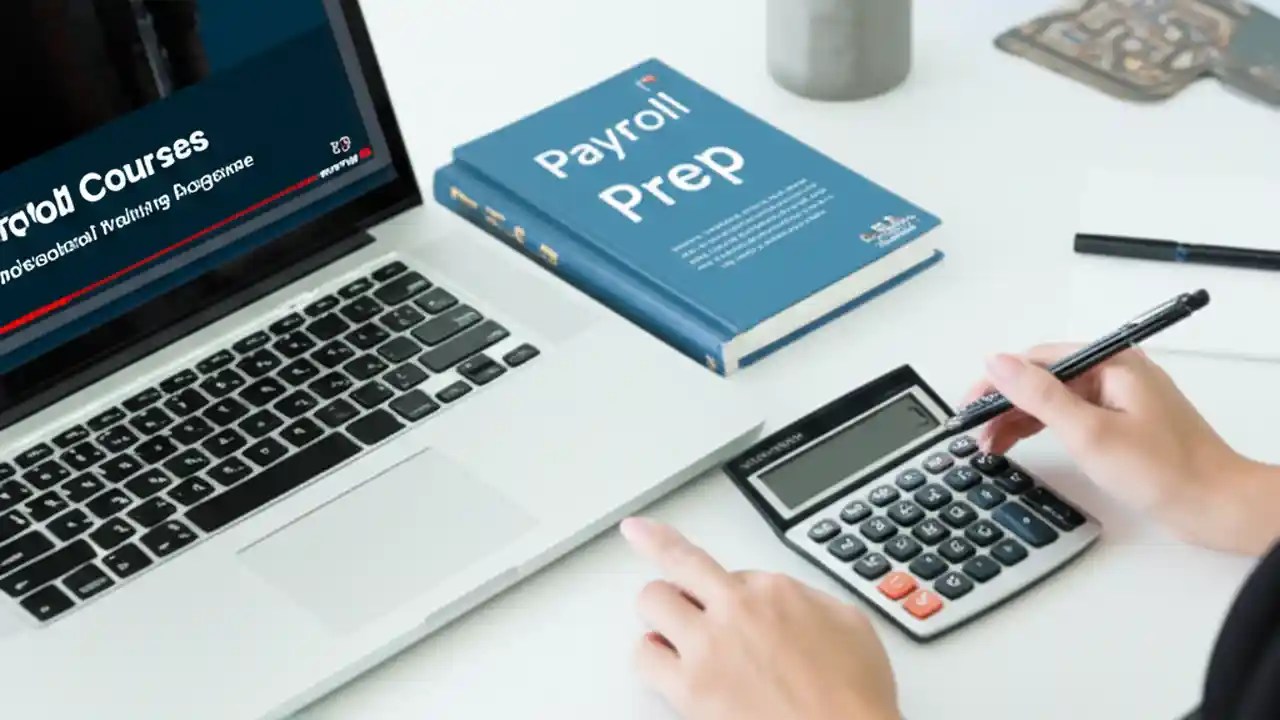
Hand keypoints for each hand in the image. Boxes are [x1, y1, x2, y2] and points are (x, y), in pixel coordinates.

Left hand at [621, 517, 898, 719]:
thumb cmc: (855, 700)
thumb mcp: (852, 626)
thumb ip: (812, 602)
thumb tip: (794, 600)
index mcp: (776, 591)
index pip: (729, 568)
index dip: (711, 570)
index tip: (664, 534)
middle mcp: (736, 609)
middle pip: (678, 564)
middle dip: (666, 561)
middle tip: (648, 549)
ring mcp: (708, 647)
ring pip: (651, 602)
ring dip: (659, 613)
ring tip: (669, 630)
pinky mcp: (689, 688)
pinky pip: (644, 657)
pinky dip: (649, 657)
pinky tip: (662, 662)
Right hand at [968, 345, 1279, 554]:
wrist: (1216, 505)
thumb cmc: (1167, 471)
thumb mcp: (1089, 432)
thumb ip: (1039, 395)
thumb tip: (999, 363)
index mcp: (1112, 362)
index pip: (1035, 360)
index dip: (996, 384)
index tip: (970, 406)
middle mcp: (1116, 372)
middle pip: (1042, 379)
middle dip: (1004, 404)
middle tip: (976, 432)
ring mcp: (1120, 397)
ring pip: (1053, 398)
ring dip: (1019, 418)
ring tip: (991, 443)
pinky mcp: (1122, 421)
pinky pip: (1070, 414)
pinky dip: (1043, 427)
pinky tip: (1023, 441)